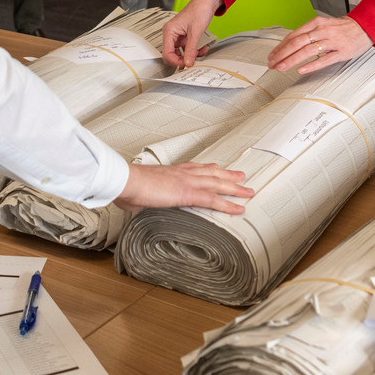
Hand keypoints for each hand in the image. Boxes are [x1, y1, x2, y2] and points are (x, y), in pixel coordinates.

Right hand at [113, 161, 253, 214]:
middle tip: (241, 175)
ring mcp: (188, 182)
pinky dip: (229, 205)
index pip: (194, 167)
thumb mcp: (135, 192)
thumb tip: (131, 202)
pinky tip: (239, 208)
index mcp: (171, 171)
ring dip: (235, 188)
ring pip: (218, 184)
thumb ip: (138, 197)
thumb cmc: (127, 186)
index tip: (216, 166)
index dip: (207, 167)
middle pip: (212, 173)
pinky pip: (214, 200)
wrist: (127, 181)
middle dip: (228, 174)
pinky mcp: (189, 193)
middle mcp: (183, 173)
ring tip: (248, 191)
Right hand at [163, 0, 221, 66]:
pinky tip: (202, 48)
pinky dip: (194, 50)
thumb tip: (188, 63)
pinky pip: (187, 48)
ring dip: (191, 55)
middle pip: (172, 55)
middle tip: (192, 61)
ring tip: (200, 52)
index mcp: (169, 31)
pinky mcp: (184, 36)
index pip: (167, 53)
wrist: (207, 2)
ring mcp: (178, 36)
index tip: (186, 64)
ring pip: (180, 53)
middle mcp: (171, 34)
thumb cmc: (199, 10)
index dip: (176, 61)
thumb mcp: (195, 33)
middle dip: (183, 59)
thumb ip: (190, 50)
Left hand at [268, 16, 371, 75]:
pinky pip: (324, 59)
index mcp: (316, 23)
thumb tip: (289, 45)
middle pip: (297, 43)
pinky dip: (311, 65)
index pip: (293, 35)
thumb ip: (308, 34)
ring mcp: (332, 41)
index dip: (280, 47)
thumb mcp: (322, 25)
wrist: (364, 27)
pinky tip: (301, 70)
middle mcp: (322, 30)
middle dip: (282, 54)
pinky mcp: (341, 52)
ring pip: (307, 51)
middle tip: (273, 64)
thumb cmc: (342, 28)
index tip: (272, 56)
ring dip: (291, 60)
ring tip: (282, 67)